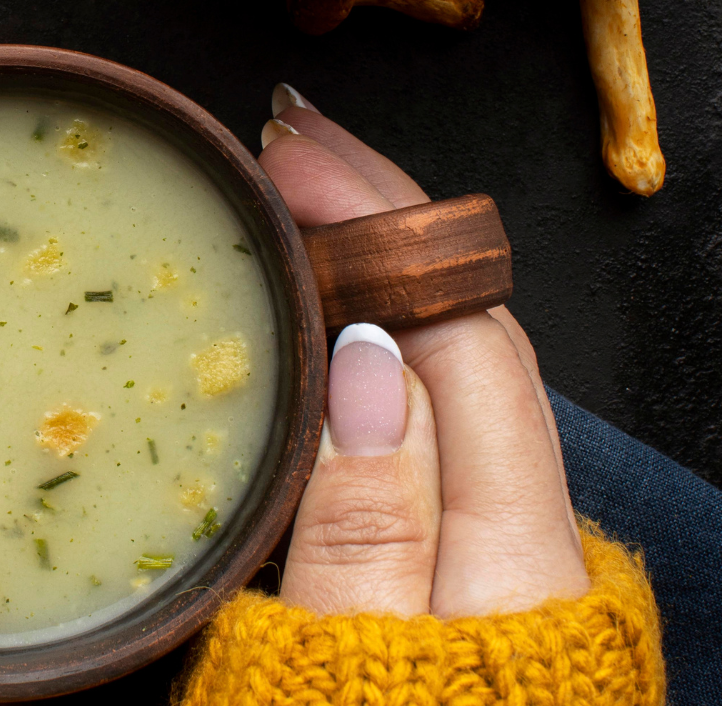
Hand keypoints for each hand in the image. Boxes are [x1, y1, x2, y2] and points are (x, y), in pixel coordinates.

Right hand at [263, 85, 589, 616]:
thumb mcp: (350, 659)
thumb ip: (367, 523)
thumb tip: (367, 354)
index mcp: (506, 543)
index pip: (460, 335)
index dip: (384, 226)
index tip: (296, 152)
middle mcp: (516, 521)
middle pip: (463, 329)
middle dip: (379, 219)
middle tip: (284, 145)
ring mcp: (483, 533)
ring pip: (436, 365)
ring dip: (366, 268)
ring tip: (290, 203)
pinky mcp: (443, 552)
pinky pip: (413, 417)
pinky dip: (359, 343)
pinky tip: (307, 320)